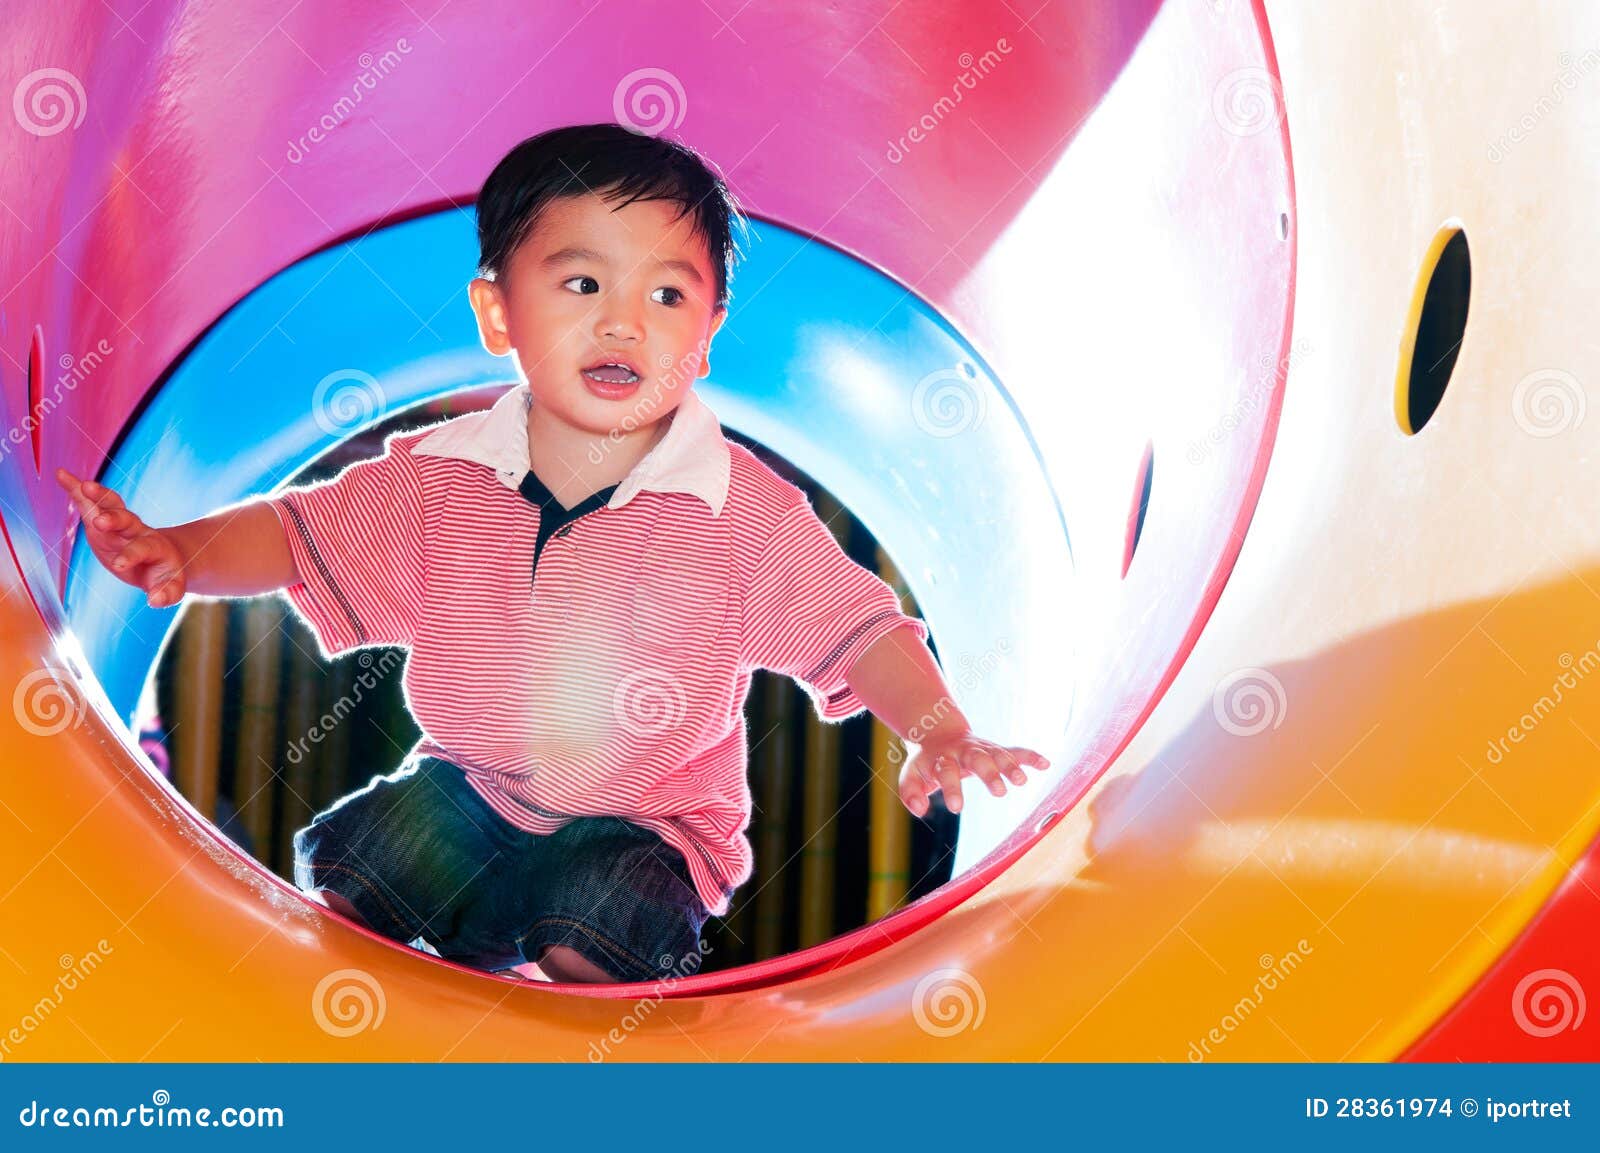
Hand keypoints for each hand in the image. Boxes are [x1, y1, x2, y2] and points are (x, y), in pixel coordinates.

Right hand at [55, 467, 187, 607]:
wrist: (163, 556)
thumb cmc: (165, 574)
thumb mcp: (170, 586)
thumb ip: (166, 593)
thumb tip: (156, 600)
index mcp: (154, 547)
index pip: (142, 548)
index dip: (131, 555)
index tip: (120, 565)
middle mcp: (137, 531)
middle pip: (127, 520)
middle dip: (114, 520)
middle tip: (101, 522)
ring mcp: (120, 523)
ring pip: (111, 505)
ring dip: (98, 495)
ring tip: (83, 486)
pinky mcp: (103, 520)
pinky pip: (91, 501)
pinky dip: (76, 489)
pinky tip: (62, 475)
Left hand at [898, 729, 1050, 816]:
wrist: (938, 732)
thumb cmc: (926, 762)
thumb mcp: (912, 774)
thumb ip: (911, 793)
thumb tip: (920, 810)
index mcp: (942, 758)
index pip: (947, 772)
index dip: (951, 789)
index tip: (957, 809)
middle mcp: (964, 751)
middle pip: (979, 759)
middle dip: (990, 774)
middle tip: (1000, 792)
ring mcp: (982, 748)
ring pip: (999, 754)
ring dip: (1011, 765)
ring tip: (1022, 781)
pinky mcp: (996, 749)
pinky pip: (1015, 750)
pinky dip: (1030, 756)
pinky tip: (1045, 764)